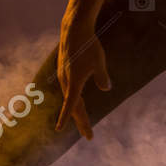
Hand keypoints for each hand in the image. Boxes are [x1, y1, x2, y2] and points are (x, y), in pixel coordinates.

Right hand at [55, 19, 110, 139]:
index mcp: (73, 82)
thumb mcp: (99, 61)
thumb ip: (102, 76)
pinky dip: (74, 102)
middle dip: (82, 122)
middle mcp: (65, 82)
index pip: (70, 105)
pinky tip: (77, 103)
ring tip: (85, 124)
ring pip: (70, 99)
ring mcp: (63, 77)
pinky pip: (69, 91)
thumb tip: (107, 88)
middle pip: (73, 107)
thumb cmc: (88, 45)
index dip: (66, 119)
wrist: (74, 30)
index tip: (58, 130)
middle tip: (90, 136)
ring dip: (77, 113)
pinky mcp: (64, 72)